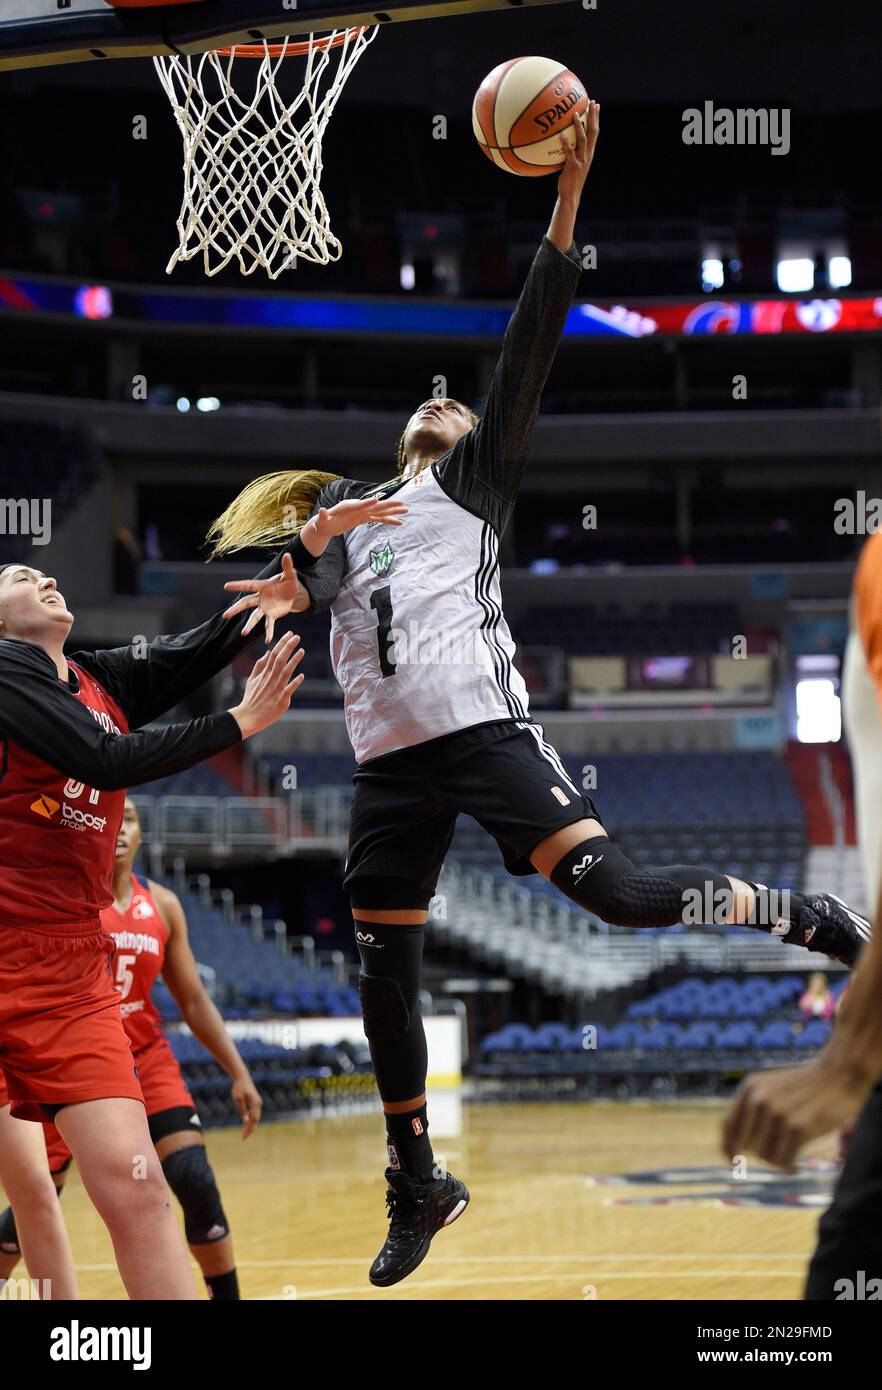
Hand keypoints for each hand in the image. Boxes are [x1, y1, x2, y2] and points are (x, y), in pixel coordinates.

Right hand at [224, 551, 303, 644]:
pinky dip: (268, 632)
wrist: (293, 594)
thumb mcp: (290, 575)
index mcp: (262, 586)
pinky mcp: (272, 616)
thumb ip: (288, 566)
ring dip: (249, 625)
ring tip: (243, 633)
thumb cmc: (288, 582)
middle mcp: (260, 598)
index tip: (226, 586)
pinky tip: (268, 641)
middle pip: (246, 604)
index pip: (248, 585)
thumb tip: (288, 555)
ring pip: (254, 617)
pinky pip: (269, 625)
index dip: (238, 585)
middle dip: (236, 609)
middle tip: (226, 616)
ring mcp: (265, 608)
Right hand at [229, 631, 303, 738]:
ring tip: (302, 650)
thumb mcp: (252, 679)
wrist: (249, 716)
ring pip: (286, 671)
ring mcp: (276, 689)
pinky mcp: (281, 700)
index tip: (289, 634)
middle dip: (288, 647)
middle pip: (280, 659)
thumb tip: (268, 652)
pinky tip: (301, 675)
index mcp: (264, 673)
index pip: (273, 654)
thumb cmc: (251, 698)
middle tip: (296, 637)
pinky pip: (289, 689)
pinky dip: (295, 682)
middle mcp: (270, 679)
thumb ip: (259, 665)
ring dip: (294, 660)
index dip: (282, 643)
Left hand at [231, 1073, 262, 1138]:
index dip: (249, 1129)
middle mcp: (258, 1104)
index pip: (254, 1120)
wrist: (242, 1077)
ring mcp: (258, 1102)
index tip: (244, 1137)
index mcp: (255, 1103)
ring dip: (250, 1125)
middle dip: (250, 1129)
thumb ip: (243, 1110)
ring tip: (244, 1133)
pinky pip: (254, 1113)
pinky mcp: (255, 1102)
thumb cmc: (239, 1088)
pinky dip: (250, 1120)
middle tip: (244, 1138)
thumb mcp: (239, 1099)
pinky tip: (245, 1125)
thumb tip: (246, 1122)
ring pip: (255, 1117)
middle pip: (256, 1120)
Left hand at [305, 496, 407, 551]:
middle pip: (375, 505)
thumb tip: (320, 510)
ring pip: (381, 511)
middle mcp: (358, 507)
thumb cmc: (323, 522)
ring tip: (406, 511)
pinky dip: (389, 520)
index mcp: (348, 506)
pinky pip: (379, 519)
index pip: (359, 504)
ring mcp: (363, 512)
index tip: (377, 501)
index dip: (367, 503)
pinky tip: (399, 522)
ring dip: (393, 511)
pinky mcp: (365, 518)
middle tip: (401, 503)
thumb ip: (322, 516)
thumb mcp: (321, 520)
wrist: (326, 524)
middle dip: (388, 504)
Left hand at [557, 98, 599, 203]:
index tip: (596, 105)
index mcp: (589, 153)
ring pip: (582, 140)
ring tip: (575, 114)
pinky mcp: (573, 166)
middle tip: (591, 102)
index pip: (595, 132)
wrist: (570, 195)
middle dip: (593, 117)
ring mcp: (581, 160)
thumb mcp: (572, 163)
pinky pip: (570, 153)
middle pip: (593, 132)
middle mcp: (588, 155)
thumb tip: (559, 139)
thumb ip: (570, 151)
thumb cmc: (569, 180)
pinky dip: (566, 143)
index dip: (596, 118)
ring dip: (579, 126)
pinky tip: (561, 135)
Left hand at [721, 1056, 871, 1170]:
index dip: (727, 1148)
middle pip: (747, 1146)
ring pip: (765, 1156)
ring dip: (778, 1161)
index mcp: (750, 1088)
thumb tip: (739, 1144)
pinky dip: (788, 1167)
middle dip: (763, 1153)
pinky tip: (795, 1166)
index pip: (728, 1127)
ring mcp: (778, 1113)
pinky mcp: (798, 1128)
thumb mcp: (773, 1087)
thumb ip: (756, 1108)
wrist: (840, 1073)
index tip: (732, 1162)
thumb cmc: (808, 1085)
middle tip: (779, 1153)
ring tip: (789, 1157)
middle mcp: (759, 1099)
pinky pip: (783, 1161)